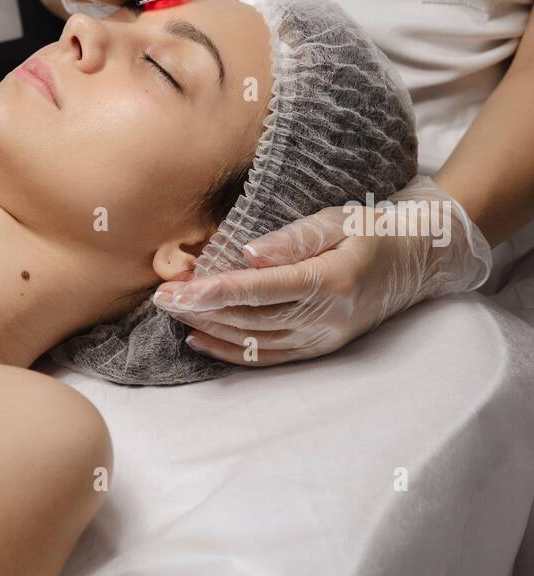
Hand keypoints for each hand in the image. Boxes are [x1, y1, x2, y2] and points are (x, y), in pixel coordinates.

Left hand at [152, 176, 492, 365]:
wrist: (417, 262)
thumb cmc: (372, 230)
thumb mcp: (338, 218)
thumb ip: (294, 237)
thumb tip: (249, 254)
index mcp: (331, 279)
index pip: (261, 290)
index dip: (214, 292)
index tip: (176, 289)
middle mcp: (327, 316)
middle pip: (251, 319)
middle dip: (200, 310)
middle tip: (159, 298)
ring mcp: (324, 338)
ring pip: (254, 341)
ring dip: (209, 329)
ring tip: (172, 313)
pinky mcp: (320, 348)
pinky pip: (269, 357)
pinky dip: (231, 351)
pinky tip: (199, 339)